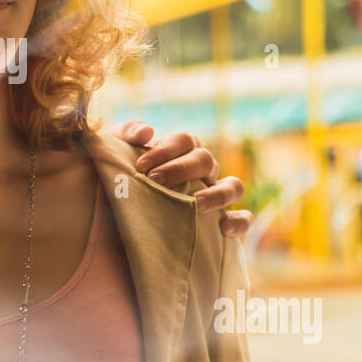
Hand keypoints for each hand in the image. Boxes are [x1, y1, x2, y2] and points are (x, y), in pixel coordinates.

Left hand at [112, 121, 253, 237]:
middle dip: (181, 169)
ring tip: (197, 203)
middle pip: (205, 160)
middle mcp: (203, 171)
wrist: (118, 218)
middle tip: (155, 181)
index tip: (140, 166)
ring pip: (233, 186)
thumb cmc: (123, 179)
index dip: (165, 150)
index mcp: (183, 152)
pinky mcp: (222, 222)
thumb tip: (147, 132)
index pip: (184, 141)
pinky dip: (239, 221)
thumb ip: (127, 134)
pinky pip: (243, 219)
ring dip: (218, 193)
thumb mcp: (118, 153)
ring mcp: (216, 195)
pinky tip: (223, 229)